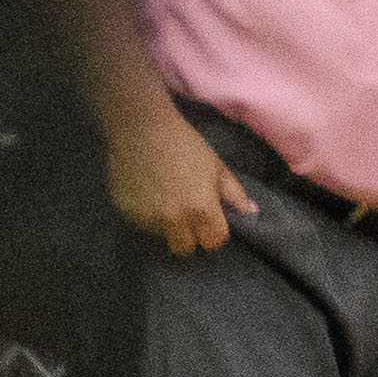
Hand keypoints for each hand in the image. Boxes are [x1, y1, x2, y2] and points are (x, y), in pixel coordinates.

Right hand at [105, 103, 257, 254]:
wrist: (142, 128)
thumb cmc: (185, 145)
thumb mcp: (217, 167)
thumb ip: (235, 194)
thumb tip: (251, 213)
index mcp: (201, 210)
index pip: (213, 242)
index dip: (214, 233)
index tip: (210, 223)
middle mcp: (174, 220)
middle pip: (185, 248)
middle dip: (190, 237)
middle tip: (188, 217)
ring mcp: (147, 218)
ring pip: (162, 236)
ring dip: (167, 225)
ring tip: (166, 200)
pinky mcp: (126, 211)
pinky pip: (141, 223)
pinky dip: (147, 215)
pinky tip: (148, 194)